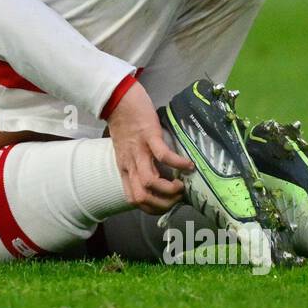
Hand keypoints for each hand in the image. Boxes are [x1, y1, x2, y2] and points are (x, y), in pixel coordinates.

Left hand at [105, 82, 194, 213]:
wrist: (118, 100)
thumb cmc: (125, 124)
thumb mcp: (126, 150)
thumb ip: (137, 164)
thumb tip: (158, 177)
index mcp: (125, 168)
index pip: (133, 199)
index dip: (151, 208)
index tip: (167, 205)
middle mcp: (130, 163)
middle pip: (141, 197)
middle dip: (163, 204)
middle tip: (178, 197)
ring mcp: (139, 151)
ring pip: (150, 182)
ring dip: (169, 189)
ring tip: (182, 185)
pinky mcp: (149, 136)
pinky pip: (163, 156)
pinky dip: (178, 163)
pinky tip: (189, 165)